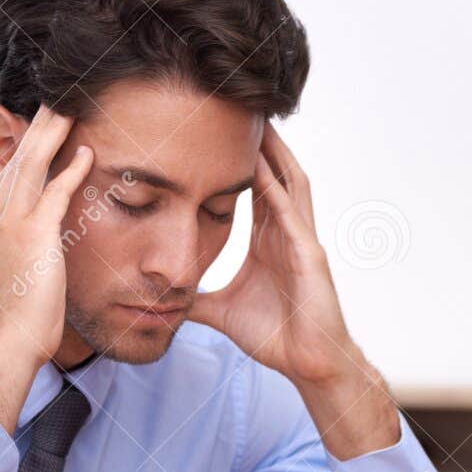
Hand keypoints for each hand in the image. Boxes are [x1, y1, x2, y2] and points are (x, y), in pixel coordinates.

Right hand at [0, 106, 92, 431]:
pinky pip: (55, 194)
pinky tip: (87, 153)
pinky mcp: (33, 237)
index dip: (24, 152)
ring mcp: (11, 227)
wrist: (7, 347)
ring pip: (31, 167)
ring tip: (68, 107)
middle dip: (36, 130)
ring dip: (51, 135)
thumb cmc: (15, 326)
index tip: (40, 132)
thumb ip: (21, 258)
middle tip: (54, 101)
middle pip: (17, 162)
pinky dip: (70, 171)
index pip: (9, 180)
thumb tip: (33, 254)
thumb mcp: (12, 282)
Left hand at [192, 123, 357, 384]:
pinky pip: (290, 215)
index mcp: (271, 241)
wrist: (307, 364)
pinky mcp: (310, 256)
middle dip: (260, 142)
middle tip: (238, 107)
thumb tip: (162, 299)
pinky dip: (275, 189)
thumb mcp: (221, 312)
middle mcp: (289, 233)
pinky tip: (259, 167)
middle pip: (275, 174)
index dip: (239, 160)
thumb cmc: (275, 337)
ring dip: (273, 153)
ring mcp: (302, 241)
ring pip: (289, 183)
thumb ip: (194, 299)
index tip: (217, 132)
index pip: (255, 189)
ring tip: (256, 121)